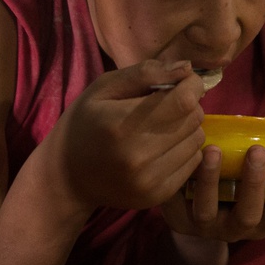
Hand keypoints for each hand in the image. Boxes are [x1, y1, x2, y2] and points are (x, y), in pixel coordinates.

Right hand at [45, 60, 206, 213]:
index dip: (192, 85)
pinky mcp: (158, 196)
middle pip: (194, 119)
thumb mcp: (104, 88)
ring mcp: (150, 181)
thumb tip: (187, 69)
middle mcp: (139, 156)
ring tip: (163, 126)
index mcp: (122, 124)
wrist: (67, 177)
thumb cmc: (85, 123)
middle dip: (189, 104)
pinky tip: (163, 147)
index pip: (184, 100)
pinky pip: (193, 162)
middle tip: (167, 104)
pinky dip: (185, 149)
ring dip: (188, 127)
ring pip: (197, 140)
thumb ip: (145, 73)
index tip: (184, 81)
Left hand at [161, 145, 264, 242]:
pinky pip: (178, 204)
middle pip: (248, 216)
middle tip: (257, 150)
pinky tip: (187, 156)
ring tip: (215, 149)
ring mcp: (205, 227)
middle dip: (254, 183)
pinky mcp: (179, 219)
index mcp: (262, 223)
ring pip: (207, 211)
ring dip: (212, 180)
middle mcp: (235, 231)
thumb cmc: (241, 187)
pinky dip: (181, 182)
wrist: (196, 204)